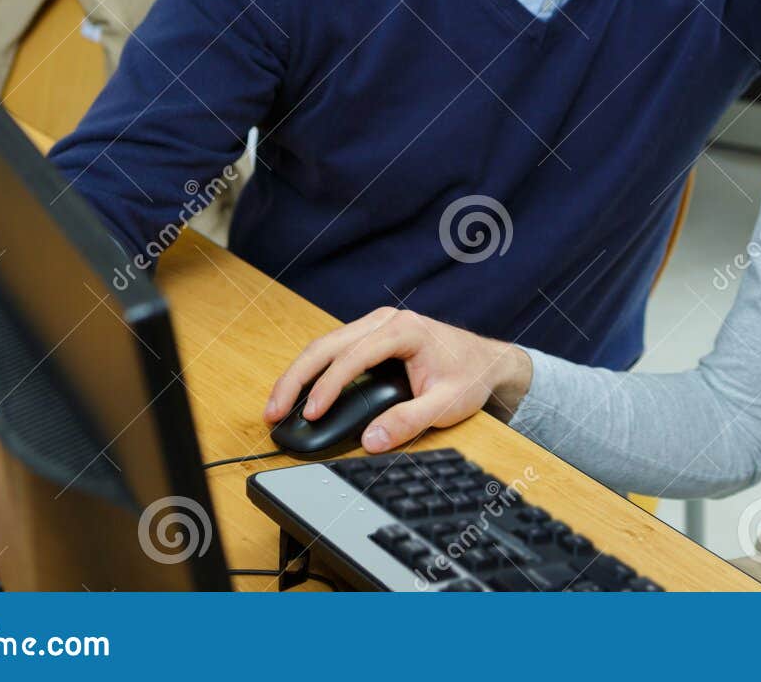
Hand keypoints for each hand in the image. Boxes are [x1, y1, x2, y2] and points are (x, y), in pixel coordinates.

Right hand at [264, 308, 532, 452]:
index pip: (354, 356)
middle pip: (327, 345)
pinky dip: (311, 371)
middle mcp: (385, 320)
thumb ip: (409, 422)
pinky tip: (298, 394)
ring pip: (324, 345)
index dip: (328, 387)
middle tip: (274, 411)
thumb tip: (371, 439)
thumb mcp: (447, 405)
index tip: (311, 414)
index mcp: (404, 330)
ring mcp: (375, 324)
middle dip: (296, 379)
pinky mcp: (370, 336)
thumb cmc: (470, 377)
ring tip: (276, 406)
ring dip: (297, 375)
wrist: (486, 362)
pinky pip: (332, 349)